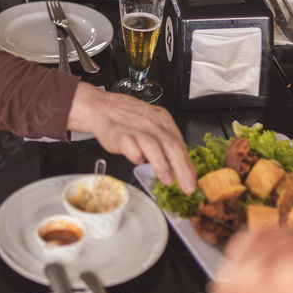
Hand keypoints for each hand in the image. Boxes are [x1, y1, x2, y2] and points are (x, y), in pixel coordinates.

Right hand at [67, 83, 195, 192]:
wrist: (99, 107)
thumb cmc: (126, 118)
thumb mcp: (150, 124)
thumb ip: (163, 143)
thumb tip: (178, 167)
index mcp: (162, 120)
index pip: (180, 143)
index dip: (188, 164)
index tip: (192, 180)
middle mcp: (151, 123)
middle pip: (172, 146)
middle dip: (182, 168)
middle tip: (188, 186)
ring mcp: (135, 128)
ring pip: (154, 146)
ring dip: (162, 165)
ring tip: (168, 180)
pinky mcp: (119, 135)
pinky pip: (131, 148)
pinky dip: (136, 157)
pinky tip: (138, 162)